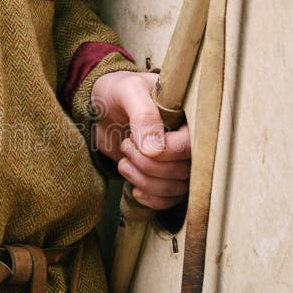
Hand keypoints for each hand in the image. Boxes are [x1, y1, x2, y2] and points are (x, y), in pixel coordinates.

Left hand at [91, 71, 190, 209]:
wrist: (101, 107)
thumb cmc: (118, 91)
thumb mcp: (128, 91)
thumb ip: (143, 115)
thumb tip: (155, 150)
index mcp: (188, 116)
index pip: (191, 146)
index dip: (165, 152)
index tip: (135, 140)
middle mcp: (187, 140)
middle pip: (183, 171)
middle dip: (147, 165)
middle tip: (126, 145)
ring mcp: (177, 161)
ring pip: (176, 189)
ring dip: (145, 181)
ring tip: (125, 161)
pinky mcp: (164, 177)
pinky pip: (169, 200)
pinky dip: (150, 198)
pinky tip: (134, 186)